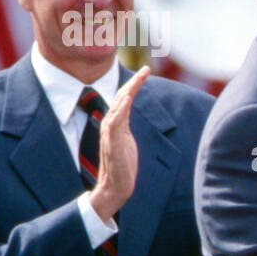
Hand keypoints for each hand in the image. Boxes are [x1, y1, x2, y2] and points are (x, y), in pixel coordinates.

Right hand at [88, 66, 148, 221]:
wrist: (115, 187)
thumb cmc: (122, 165)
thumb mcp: (127, 139)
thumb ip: (125, 124)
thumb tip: (127, 109)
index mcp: (116, 123)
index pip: (125, 98)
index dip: (134, 84)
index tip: (145, 70)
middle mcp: (111, 125)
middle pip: (122, 98)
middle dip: (134, 83)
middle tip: (146, 69)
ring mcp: (110, 133)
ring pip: (118, 108)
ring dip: (128, 92)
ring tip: (138, 79)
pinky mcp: (112, 143)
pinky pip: (115, 123)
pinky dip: (120, 110)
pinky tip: (126, 100)